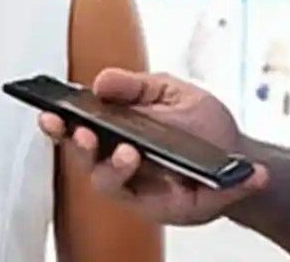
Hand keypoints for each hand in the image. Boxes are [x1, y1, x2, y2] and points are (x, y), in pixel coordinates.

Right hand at [39, 69, 268, 225]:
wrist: (239, 154)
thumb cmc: (201, 124)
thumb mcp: (171, 92)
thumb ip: (136, 86)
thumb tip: (101, 82)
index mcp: (117, 131)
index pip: (77, 130)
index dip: (59, 125)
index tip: (50, 114)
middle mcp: (121, 162)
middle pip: (85, 161)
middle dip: (78, 147)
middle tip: (84, 133)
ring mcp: (140, 187)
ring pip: (109, 185)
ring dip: (114, 169)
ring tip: (129, 152)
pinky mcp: (163, 208)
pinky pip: (157, 202)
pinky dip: (171, 188)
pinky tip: (183, 176)